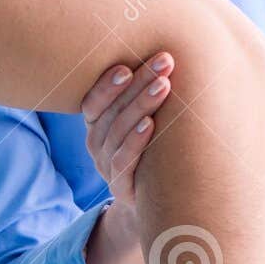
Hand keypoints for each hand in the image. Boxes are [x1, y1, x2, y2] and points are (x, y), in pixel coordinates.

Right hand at [80, 51, 173, 216]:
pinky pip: (122, 161)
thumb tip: (172, 56)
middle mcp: (97, 145)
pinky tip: (151, 124)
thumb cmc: (156, 154)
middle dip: (139, 82)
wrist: (159, 207)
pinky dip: (135, 141)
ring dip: (140, 104)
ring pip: (117, 132)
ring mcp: (106, 167)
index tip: (128, 65)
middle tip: (164, 61)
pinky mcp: (121, 188)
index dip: (106, 84)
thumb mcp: (145, 124)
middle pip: (112, 111)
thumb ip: (147, 97)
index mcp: (98, 126)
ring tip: (163, 84)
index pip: (92, 102)